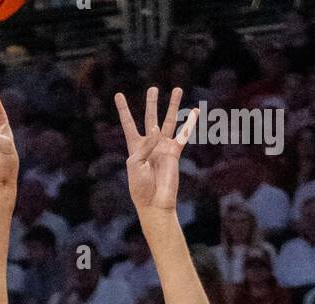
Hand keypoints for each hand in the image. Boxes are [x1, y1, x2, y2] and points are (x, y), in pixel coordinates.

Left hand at [114, 87, 199, 212]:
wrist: (154, 202)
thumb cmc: (140, 187)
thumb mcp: (135, 164)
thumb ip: (145, 145)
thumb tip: (156, 130)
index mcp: (135, 146)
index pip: (129, 123)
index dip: (124, 109)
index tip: (119, 95)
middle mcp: (150, 144)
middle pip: (150, 117)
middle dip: (152, 103)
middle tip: (153, 89)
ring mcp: (163, 147)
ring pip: (169, 121)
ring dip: (173, 105)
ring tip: (178, 89)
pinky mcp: (175, 152)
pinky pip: (184, 134)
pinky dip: (190, 123)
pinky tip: (195, 112)